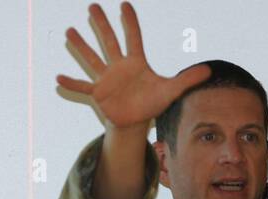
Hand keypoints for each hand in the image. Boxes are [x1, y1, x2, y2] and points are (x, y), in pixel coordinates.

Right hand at [56, 2, 210, 131]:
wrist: (135, 119)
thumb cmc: (152, 102)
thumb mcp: (171, 91)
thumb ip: (187, 79)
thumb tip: (209, 71)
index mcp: (136, 62)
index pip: (133, 37)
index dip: (130, 22)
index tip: (124, 4)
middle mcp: (119, 66)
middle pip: (109, 41)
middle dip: (101, 24)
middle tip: (93, 6)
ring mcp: (107, 79)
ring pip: (92, 59)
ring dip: (81, 46)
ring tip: (69, 31)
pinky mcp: (99, 94)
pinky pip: (84, 87)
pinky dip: (72, 84)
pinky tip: (59, 78)